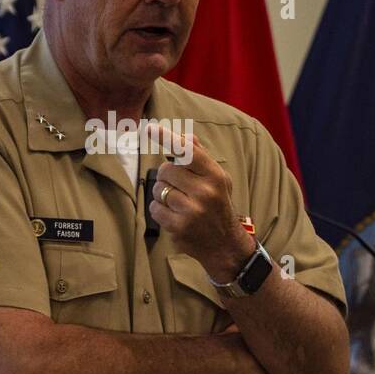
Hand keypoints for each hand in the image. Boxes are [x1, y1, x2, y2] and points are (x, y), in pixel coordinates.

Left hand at [146, 124, 254, 281]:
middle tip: (180, 186)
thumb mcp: (218, 179)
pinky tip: (173, 214)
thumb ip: (201, 157)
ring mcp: (191, 211)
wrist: (224, 244)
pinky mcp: (178, 226)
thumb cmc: (218, 205)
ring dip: (163, 193)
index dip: (167, 138)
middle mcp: (205, 192)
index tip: (150, 129)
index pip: (187, 152)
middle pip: (166, 170)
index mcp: (215, 176)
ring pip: (158, 189)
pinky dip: (159, 209)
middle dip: (168, 176)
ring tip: (179, 202)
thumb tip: (185, 137)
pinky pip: (154, 207)